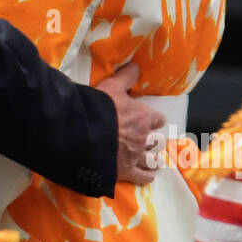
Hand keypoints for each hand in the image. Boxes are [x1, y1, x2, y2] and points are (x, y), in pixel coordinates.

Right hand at [95, 62, 165, 185]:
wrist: (83, 132)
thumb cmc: (98, 108)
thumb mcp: (111, 86)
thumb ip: (125, 77)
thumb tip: (136, 65)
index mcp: (143, 117)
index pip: (159, 119)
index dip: (155, 120)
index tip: (152, 121)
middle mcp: (144, 138)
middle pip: (158, 141)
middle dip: (155, 141)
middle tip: (153, 142)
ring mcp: (136, 156)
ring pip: (152, 160)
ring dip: (154, 159)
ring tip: (155, 160)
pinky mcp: (126, 171)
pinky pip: (141, 177)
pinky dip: (146, 177)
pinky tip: (148, 177)